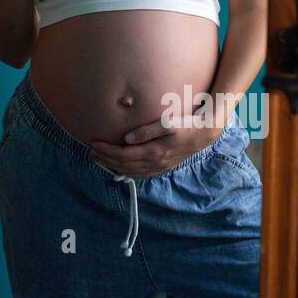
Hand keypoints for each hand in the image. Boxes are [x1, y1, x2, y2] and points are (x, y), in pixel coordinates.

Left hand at [90, 112, 217, 178]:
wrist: (204, 133)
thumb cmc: (186, 124)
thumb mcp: (168, 123)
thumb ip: (147, 130)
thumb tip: (127, 138)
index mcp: (154, 152)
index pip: (123, 155)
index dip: (107, 151)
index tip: (95, 143)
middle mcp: (155, 163)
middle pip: (124, 165)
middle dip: (106, 159)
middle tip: (92, 150)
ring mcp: (159, 167)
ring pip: (131, 171)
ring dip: (114, 166)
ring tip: (101, 159)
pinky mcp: (163, 166)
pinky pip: (141, 174)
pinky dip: (127, 171)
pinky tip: (121, 168)